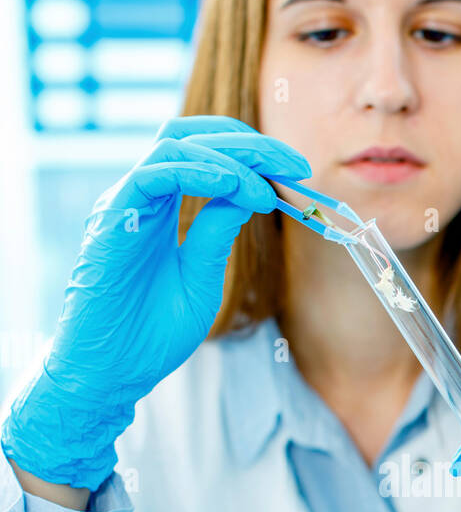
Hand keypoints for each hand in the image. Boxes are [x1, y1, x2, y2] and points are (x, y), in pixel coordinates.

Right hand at [1, 116, 310, 489]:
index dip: (253, 155)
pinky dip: (195, 172)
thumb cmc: (149, 335)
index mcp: (159, 209)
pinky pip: (151, 176)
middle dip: (248, 143)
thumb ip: (216, 235)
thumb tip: (248, 194)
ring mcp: (123, 206)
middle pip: (190, 136)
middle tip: (295, 165)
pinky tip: (231, 187)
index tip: (299, 171)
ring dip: (228, 158)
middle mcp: (140, 199)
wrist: (110, 374)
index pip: (204, 154)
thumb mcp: (201, 280)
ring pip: (173, 146)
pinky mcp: (111, 223)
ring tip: (266, 187)